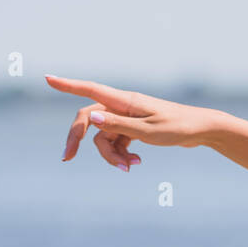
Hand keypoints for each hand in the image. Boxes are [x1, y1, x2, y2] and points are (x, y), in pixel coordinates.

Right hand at [45, 75, 223, 168]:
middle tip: (66, 159)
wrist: (200, 130)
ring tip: (130, 168)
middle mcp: (122, 106)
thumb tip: (91, 118)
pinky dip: (122, 155)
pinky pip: (117, 142)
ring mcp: (127, 118)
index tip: (47, 78)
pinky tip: (135, 164)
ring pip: (104, 137)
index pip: (90, 89)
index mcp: (124, 101)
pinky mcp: (133, 128)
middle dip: (79, 141)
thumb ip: (119, 126)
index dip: (67, 85)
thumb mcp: (148, 131)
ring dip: (111, 155)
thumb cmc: (178, 127)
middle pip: (90, 121)